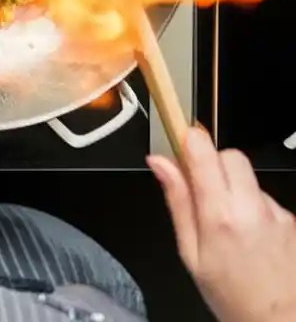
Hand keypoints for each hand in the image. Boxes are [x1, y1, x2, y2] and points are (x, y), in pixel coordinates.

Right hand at [148, 128, 295, 321]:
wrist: (280, 320)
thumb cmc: (230, 295)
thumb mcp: (190, 253)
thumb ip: (177, 202)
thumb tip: (160, 164)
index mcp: (220, 216)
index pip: (205, 153)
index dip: (190, 139)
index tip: (180, 140)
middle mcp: (252, 208)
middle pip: (231, 156)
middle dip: (212, 163)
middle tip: (201, 189)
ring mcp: (277, 213)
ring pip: (249, 179)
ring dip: (233, 189)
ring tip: (227, 227)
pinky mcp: (292, 220)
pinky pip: (265, 199)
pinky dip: (252, 208)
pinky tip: (248, 237)